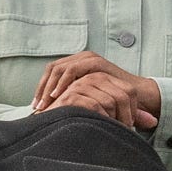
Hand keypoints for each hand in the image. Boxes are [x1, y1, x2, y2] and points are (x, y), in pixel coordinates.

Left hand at [33, 51, 159, 129]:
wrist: (136, 97)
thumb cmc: (110, 103)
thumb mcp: (86, 99)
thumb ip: (70, 100)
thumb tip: (45, 112)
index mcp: (76, 65)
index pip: (51, 73)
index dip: (41, 89)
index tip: (36, 106)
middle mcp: (80, 58)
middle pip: (52, 69)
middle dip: (42, 88)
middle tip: (37, 107)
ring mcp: (88, 58)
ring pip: (60, 68)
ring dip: (50, 86)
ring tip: (46, 103)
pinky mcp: (96, 62)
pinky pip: (73, 69)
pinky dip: (64, 82)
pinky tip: (59, 96)